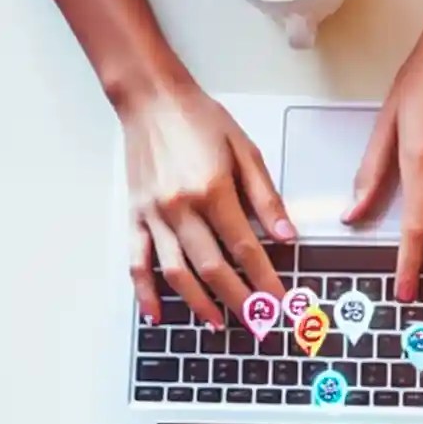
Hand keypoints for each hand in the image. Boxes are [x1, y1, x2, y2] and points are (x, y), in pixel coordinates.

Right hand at [123, 83, 295, 327]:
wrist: (151, 98)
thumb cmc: (199, 119)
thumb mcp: (245, 150)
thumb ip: (266, 197)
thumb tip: (287, 236)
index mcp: (212, 190)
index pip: (245, 248)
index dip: (265, 279)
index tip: (281, 301)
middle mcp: (180, 207)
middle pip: (213, 269)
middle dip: (239, 301)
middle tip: (259, 323)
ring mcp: (154, 215)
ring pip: (177, 273)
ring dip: (199, 304)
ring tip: (219, 325)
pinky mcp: (135, 217)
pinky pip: (138, 262)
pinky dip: (146, 292)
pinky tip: (158, 315)